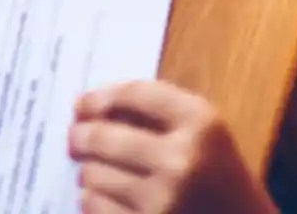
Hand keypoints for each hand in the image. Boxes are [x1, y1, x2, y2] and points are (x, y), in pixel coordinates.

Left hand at [69, 81, 276, 213]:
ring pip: (91, 173)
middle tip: (76, 141)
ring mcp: (164, 199)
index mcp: (203, 124)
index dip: (99, 97)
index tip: (81, 104)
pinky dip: (93, 201)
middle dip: (79, 137)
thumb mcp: (206, 139)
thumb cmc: (220, 185)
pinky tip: (112, 202)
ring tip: (104, 176)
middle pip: (100, 135)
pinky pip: (91, 204)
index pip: (134, 94)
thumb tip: (81, 106)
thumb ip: (155, 116)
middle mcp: (183, 159)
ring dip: (89, 173)